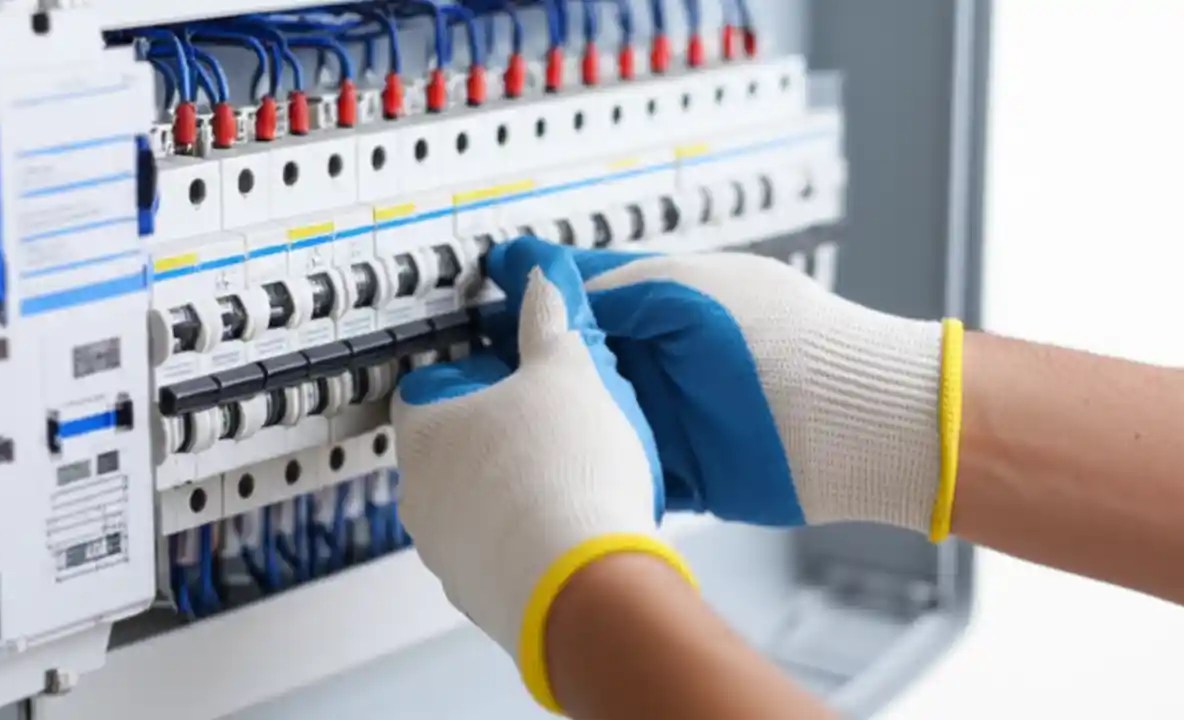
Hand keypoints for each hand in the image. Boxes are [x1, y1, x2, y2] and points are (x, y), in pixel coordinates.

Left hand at [391, 241, 694, 711]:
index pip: (423, 391)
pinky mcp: (478, 597)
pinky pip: (497, 555)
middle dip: (492, 438)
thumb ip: (549, 321)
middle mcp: (418, 495)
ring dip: (509, 493)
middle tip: (547, 427)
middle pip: (446, 451)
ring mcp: (444, 552)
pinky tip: (572, 530)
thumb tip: (540, 280)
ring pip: (470, 508)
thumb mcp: (568, 370)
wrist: (587, 584)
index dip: (467, 380)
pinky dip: (526, 540)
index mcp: (425, 432)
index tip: (506, 379)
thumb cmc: (567, 469)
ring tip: (570, 481)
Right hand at [485, 239, 963, 538]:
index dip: (537, 280)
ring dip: (552, 411)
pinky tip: (549, 459)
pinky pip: (622, 462)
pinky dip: (591, 460)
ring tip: (496, 411)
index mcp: (667, 301)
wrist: (852, 425)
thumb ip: (615, 291)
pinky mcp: (682, 469)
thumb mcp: (686, 295)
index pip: (586, 285)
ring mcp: (672, 412)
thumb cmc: (783, 344)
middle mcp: (664, 356)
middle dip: (530, 353)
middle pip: (579, 352)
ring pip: (593, 409)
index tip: (492, 274)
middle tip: (473, 357)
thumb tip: (550, 283)